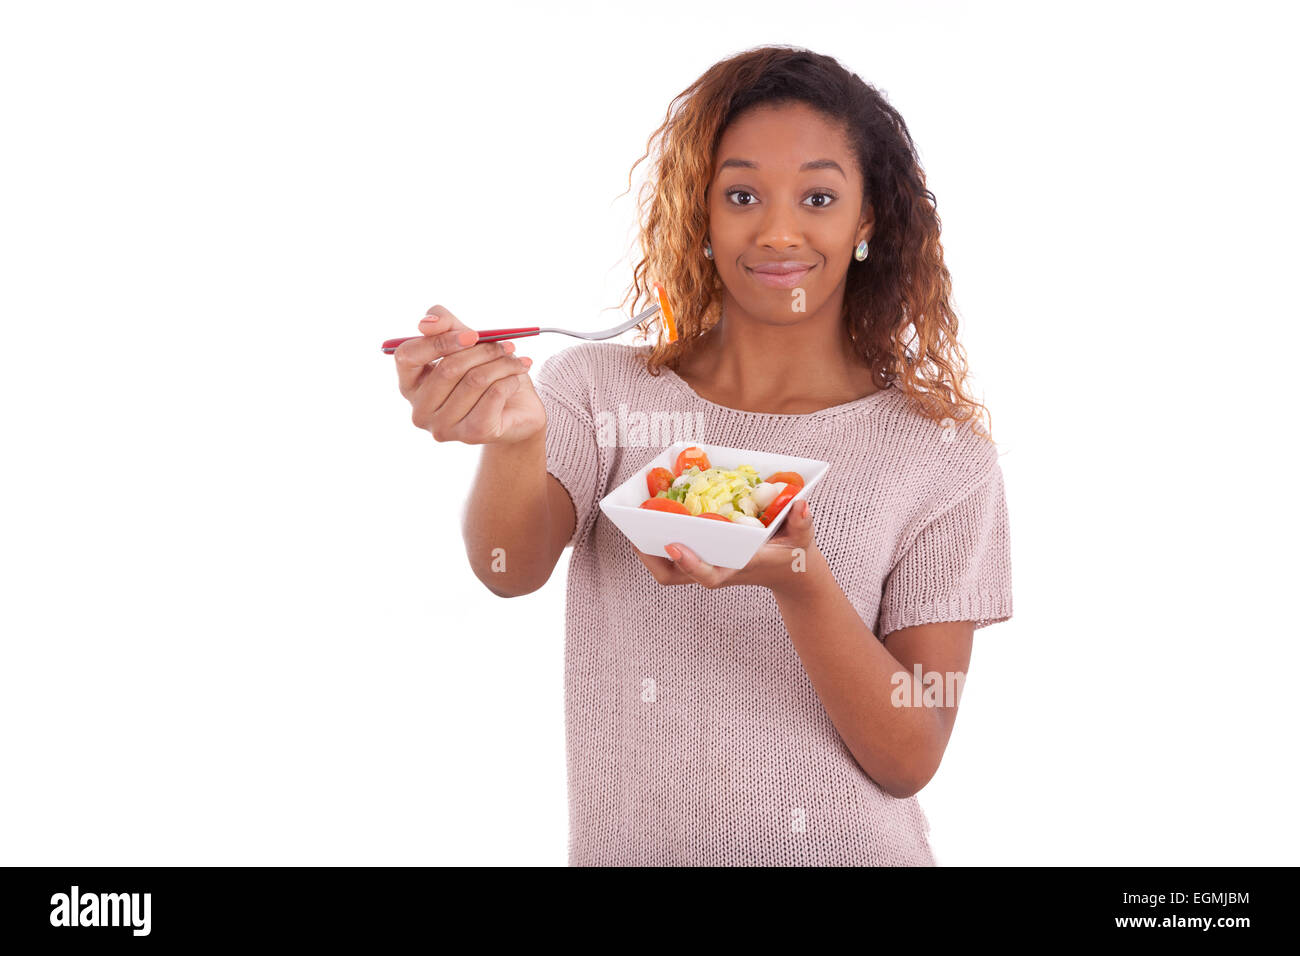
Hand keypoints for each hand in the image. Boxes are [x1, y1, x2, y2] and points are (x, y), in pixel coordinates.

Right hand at [395, 305, 544, 444]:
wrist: (518, 410)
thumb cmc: (485, 372)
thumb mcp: (465, 341)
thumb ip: (444, 324)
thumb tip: (426, 324)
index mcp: (409, 384)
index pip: (407, 356)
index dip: (440, 341)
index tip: (473, 335)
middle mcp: (420, 410)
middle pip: (448, 368)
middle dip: (483, 351)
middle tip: (507, 345)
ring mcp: (443, 427)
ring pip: (475, 380)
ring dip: (502, 364)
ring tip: (516, 361)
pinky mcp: (472, 435)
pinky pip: (493, 395)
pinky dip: (509, 381)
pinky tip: (515, 380)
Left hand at [632, 498, 818, 593]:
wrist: (789, 571)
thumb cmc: (793, 553)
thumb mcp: (802, 537)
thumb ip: (803, 522)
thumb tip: (801, 503)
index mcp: (738, 567)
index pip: (709, 575)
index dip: (690, 563)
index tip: (674, 545)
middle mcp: (717, 570)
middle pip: (674, 576)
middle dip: (652, 559)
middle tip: (635, 531)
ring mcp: (707, 568)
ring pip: (667, 570)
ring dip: (647, 551)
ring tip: (633, 522)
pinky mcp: (702, 561)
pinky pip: (671, 558)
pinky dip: (657, 543)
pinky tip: (650, 518)